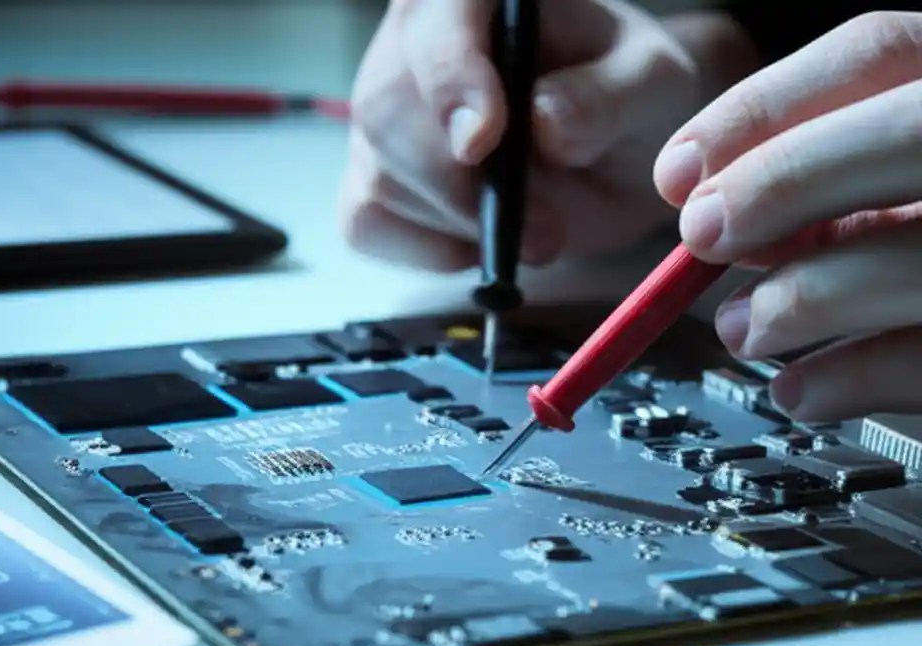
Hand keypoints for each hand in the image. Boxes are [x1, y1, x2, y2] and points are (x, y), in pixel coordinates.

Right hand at [339, 0, 757, 269]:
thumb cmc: (625, 97)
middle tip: (545, 229)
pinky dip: (428, 251)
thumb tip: (543, 122)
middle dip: (460, 186)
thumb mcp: (650, 85)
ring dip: (460, 225)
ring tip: (539, 230)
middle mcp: (414, 44)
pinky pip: (367, 222)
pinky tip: (481, 238)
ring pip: (379, 176)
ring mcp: (384, 113)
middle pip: (386, 109)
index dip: (448, 75)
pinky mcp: (372, 176)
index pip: (435, 15)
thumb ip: (606, 97)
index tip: (482, 142)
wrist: (611, 149)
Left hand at [654, 11, 921, 421]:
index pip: (880, 49)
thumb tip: (716, 209)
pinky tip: (799, 389)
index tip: (677, 173)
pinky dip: (850, 379)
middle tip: (701, 236)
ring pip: (920, 260)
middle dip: (784, 181)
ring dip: (802, 298)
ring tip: (741, 327)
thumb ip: (834, 176)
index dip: (761, 110)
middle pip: (913, 132)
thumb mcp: (896, 181)